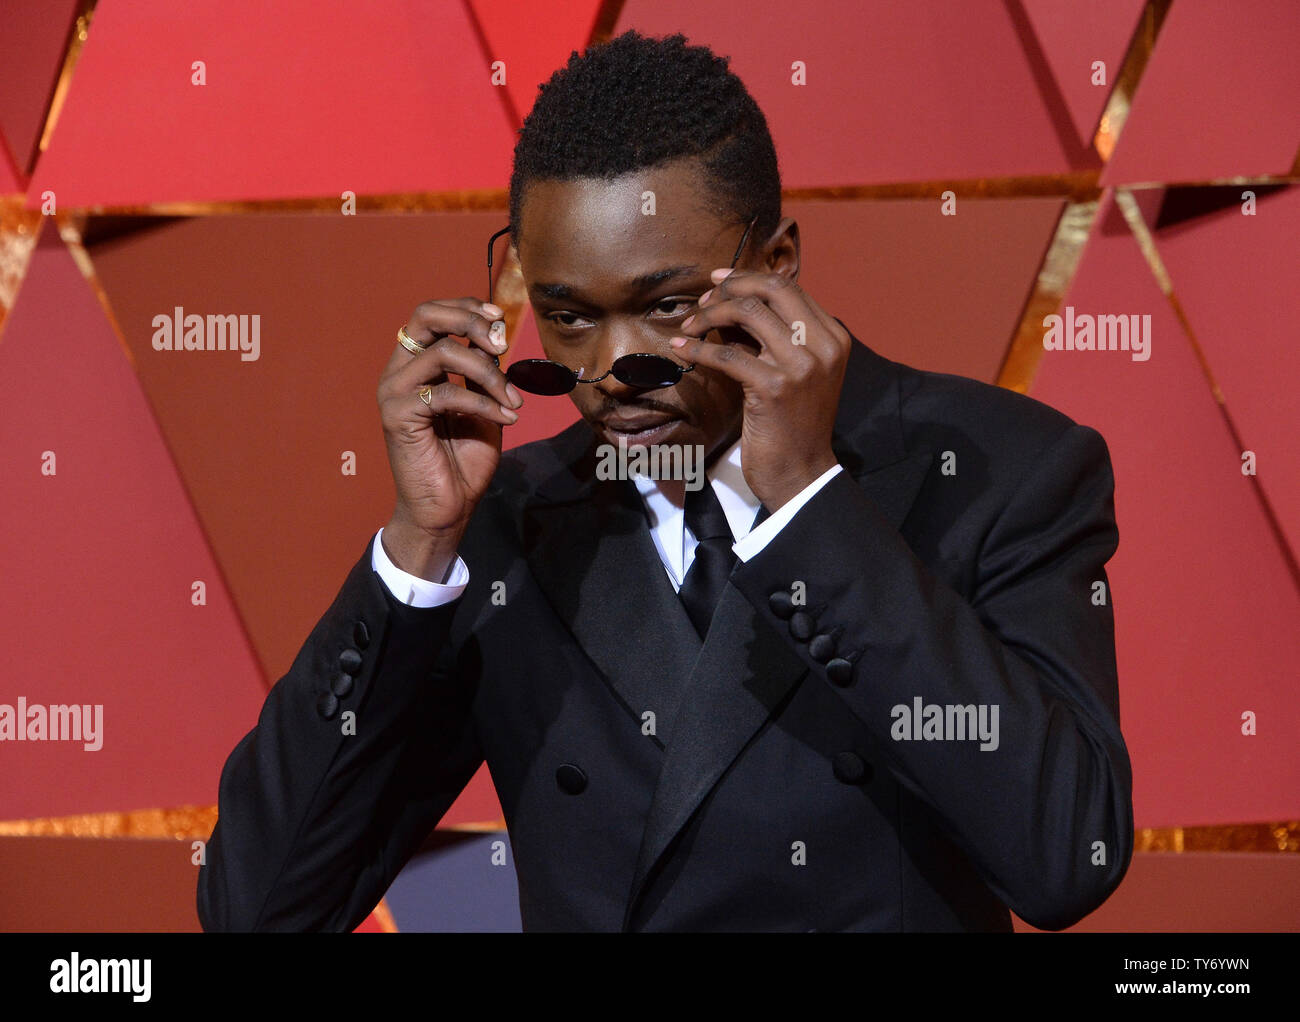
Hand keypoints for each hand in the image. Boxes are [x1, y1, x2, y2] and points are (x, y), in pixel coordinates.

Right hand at [376, 299, 522, 578]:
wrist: (448, 507)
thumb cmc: (463, 459)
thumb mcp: (484, 404)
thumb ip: (485, 372)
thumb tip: (495, 340)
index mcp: (416, 364)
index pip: (432, 315)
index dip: (466, 308)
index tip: (500, 318)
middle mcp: (400, 371)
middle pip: (426, 317)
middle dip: (470, 321)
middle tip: (501, 343)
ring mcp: (394, 392)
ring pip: (443, 352)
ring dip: (489, 373)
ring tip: (513, 401)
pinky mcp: (397, 416)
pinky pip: (446, 393)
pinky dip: (484, 403)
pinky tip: (506, 419)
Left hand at [670, 269, 849, 510]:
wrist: (800, 472)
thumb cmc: (792, 423)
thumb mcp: (796, 371)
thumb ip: (775, 336)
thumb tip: (732, 301)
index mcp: (833, 337)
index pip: (789, 288)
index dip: (748, 278)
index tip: (719, 280)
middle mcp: (823, 346)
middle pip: (771, 290)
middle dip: (730, 287)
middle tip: (703, 300)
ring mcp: (801, 366)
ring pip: (748, 313)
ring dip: (710, 314)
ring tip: (689, 326)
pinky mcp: (774, 387)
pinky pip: (727, 353)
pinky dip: (698, 348)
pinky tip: (682, 349)